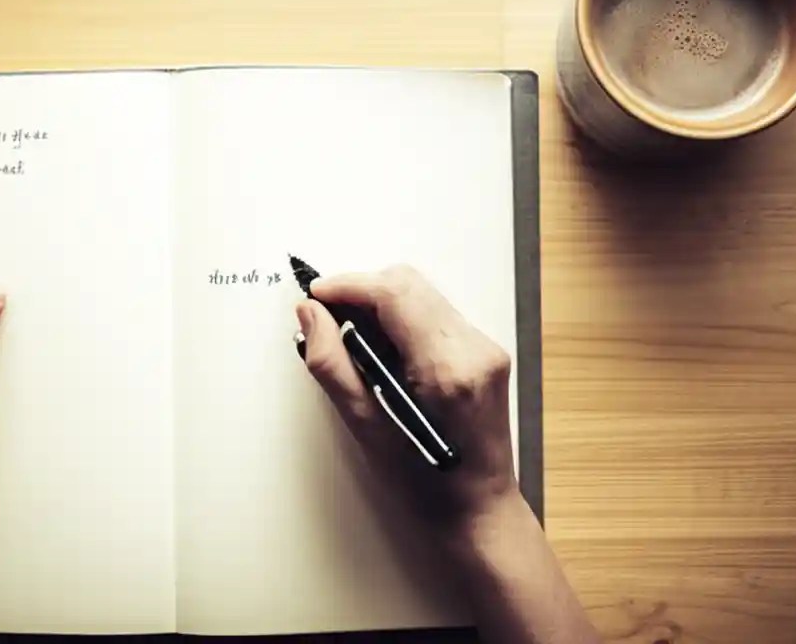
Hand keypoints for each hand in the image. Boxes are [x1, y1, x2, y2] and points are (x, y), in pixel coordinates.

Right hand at [295, 264, 516, 531]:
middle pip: (409, 284)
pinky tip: (383, 356)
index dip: (348, 285)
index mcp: (446, 369)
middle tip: (326, 320)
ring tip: (352, 345)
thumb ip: (333, 364)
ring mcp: (485, 348)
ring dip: (380, 307)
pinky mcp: (485, 353)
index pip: (395, 294)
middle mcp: (473, 349)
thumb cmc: (425, 485)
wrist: (478, 511)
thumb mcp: (366, 429)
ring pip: (422, 295)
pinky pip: (435, 315)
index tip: (315, 295)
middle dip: (362, 292)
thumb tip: (310, 314)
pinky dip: (402, 322)